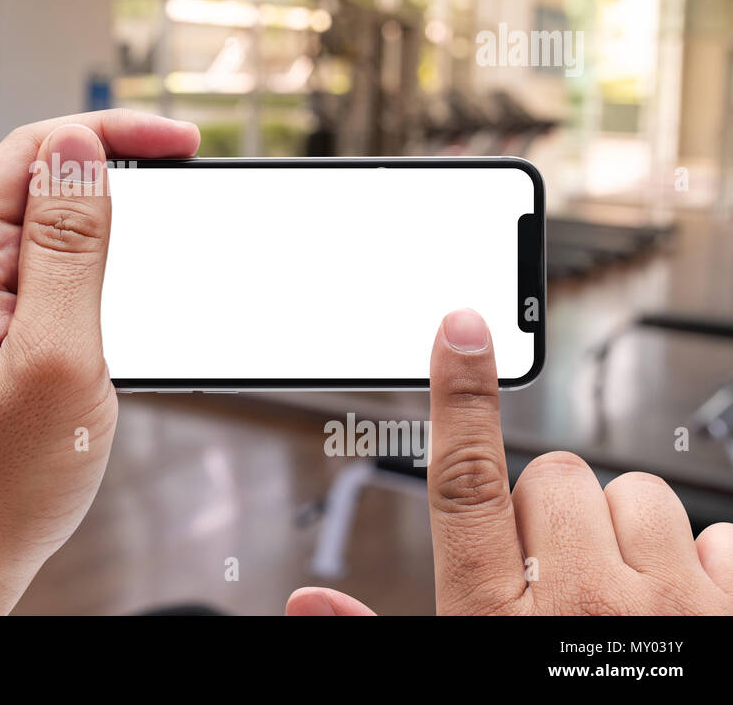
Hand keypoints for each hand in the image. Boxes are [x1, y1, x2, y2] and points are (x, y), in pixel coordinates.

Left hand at [0, 110, 198, 613]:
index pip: (33, 152)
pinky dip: (98, 260)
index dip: (109, 133)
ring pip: (50, 220)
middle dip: (115, 167)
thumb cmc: (2, 480)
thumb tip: (79, 149)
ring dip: (110, 216)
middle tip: (184, 177)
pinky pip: (51, 266)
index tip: (180, 144)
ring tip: (164, 227)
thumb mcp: (55, 358)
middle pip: (40, 177)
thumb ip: (68, 249)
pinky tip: (131, 274)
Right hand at [290, 308, 732, 614]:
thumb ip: (376, 637)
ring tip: (618, 593)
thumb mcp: (452, 680)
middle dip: (549, 513)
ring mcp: (675, 608)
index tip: (460, 328)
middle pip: (556, 478)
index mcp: (499, 620)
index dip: (459, 394)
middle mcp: (588, 604)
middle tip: (549, 573)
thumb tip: (307, 602)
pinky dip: (703, 561)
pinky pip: (721, 533)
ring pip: (640, 494)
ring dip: (626, 531)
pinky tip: (681, 605)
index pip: (469, 478)